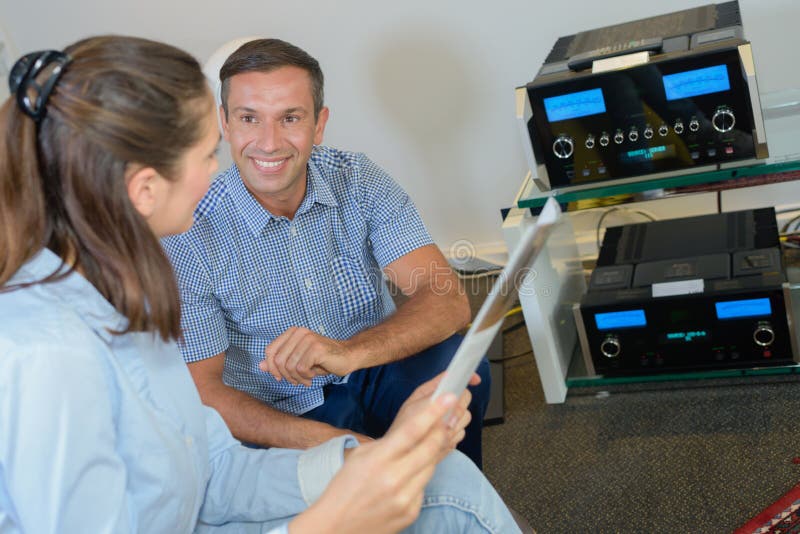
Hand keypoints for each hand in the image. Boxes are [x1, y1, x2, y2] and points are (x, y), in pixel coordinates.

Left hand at [260, 327, 352, 385]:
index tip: (279, 377)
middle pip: (278, 361)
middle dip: (286, 376)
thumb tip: (260, 366)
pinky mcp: (316, 348)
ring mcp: (308, 339)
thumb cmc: (322, 360)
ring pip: (289, 366)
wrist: (347, 356)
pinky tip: (313, 376)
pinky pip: (301, 369)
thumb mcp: (297, 360)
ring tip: (306, 379)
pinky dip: (306, 377)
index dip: (271, 368)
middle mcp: (299, 332)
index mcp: (292, 332)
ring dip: (297, 378)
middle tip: (296, 381)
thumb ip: (279, 362)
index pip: (270, 351)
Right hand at [287, 372, 479, 533]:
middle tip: (451, 414)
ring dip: (434, 452)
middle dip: (443, 428)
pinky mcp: (412, 512)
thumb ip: (388, 443)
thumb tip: (418, 429)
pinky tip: (410, 475)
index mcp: (378, 459)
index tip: (449, 397)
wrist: (336, 527)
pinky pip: (425, 486)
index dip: (434, 411)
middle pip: (431, 447)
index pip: (412, 430)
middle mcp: (394, 478)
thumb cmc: (345, 488)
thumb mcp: (360, 457)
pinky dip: (421, 476)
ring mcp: (405, 498)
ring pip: (432, 466)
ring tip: (428, 443)